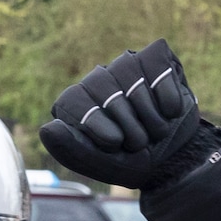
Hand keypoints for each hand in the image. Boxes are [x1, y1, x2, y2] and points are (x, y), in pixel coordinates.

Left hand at [38, 41, 203, 193]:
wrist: (173, 159)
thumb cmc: (131, 161)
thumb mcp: (100, 163)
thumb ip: (70, 148)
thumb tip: (47, 128)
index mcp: (75, 103)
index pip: (73, 100)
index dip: (96, 123)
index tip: (114, 143)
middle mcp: (96, 79)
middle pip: (103, 86)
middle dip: (128, 123)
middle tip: (139, 143)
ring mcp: (125, 65)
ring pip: (132, 76)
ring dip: (150, 115)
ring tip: (156, 131)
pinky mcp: (155, 57)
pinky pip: (157, 66)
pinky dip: (168, 96)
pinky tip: (170, 111)